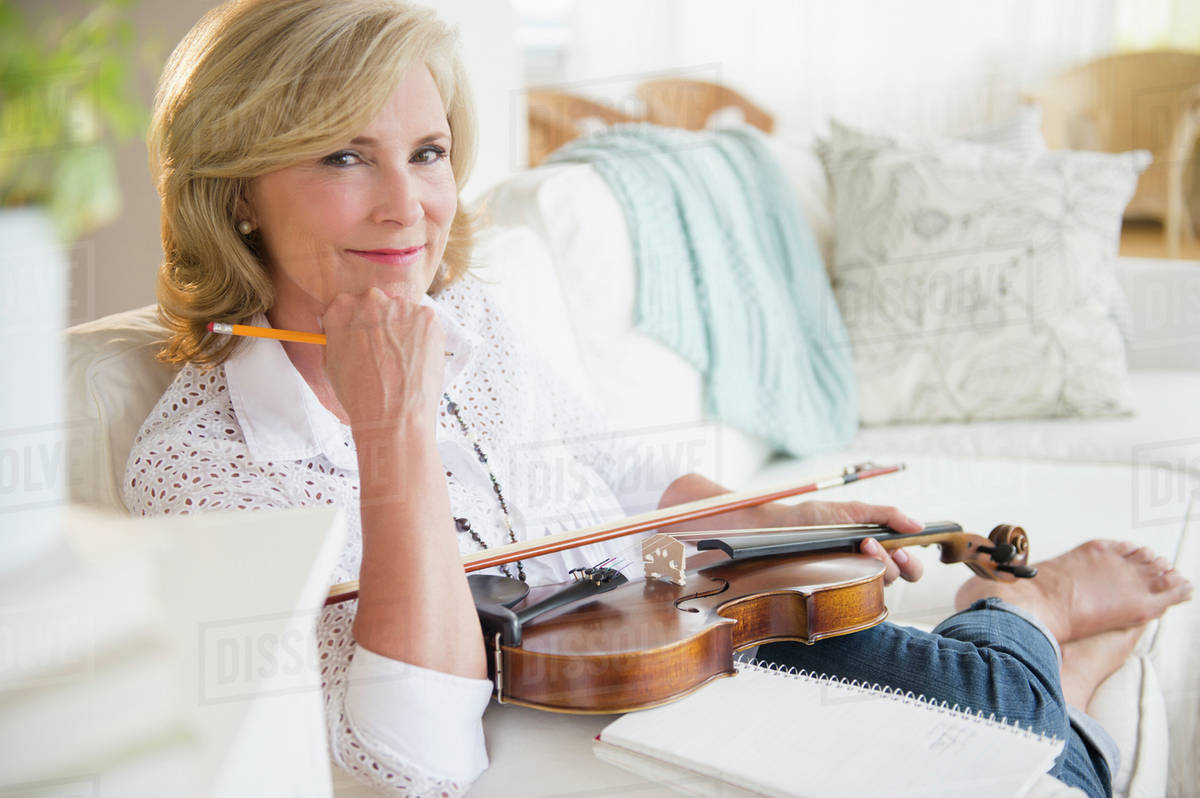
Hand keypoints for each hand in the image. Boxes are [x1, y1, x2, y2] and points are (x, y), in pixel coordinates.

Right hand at [320, 287, 445, 430]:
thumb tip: (342, 331)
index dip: (359, 324)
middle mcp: (371, 300)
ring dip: (405, 331)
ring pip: (404, 314)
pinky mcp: (428, 317)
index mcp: (342, 308)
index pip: (350, 305)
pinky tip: (417, 360)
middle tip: (386, 353)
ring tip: (402, 362)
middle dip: (383, 324)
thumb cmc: (359, 395)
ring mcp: (402, 306)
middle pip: (379, 305)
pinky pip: (425, 323)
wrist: (393, 414)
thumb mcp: (331, 363)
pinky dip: (424, 339)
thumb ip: (335, 338)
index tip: (364, 337)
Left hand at [782, 500, 925, 585]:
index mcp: (879, 547)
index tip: (902, 550)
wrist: (780, 527)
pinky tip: (845, 567)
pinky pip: (855, 596)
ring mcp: (853, 579)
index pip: (909, 565)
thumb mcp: (852, 510)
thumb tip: (919, 525)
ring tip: (859, 546)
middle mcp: (870, 567)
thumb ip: (886, 515)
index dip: (912, 562)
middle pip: (901, 578)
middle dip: (895, 564)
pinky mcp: (835, 590)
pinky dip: (856, 582)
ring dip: (875, 566)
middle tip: (874, 547)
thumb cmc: (815, 517)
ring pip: (881, 586)